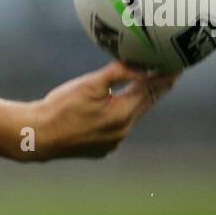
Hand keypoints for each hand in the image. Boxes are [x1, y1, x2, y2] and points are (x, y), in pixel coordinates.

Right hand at [27, 60, 177, 160]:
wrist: (37, 136)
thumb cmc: (60, 108)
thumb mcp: (90, 84)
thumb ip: (118, 73)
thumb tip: (142, 65)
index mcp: (123, 113)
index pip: (151, 90)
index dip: (165, 76)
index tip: (177, 65)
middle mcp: (122, 130)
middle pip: (145, 104)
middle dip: (156, 89)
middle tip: (168, 74)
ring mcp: (112, 142)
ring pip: (131, 117)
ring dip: (137, 103)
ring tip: (142, 89)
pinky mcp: (100, 149)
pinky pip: (117, 129)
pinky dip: (120, 116)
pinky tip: (113, 110)